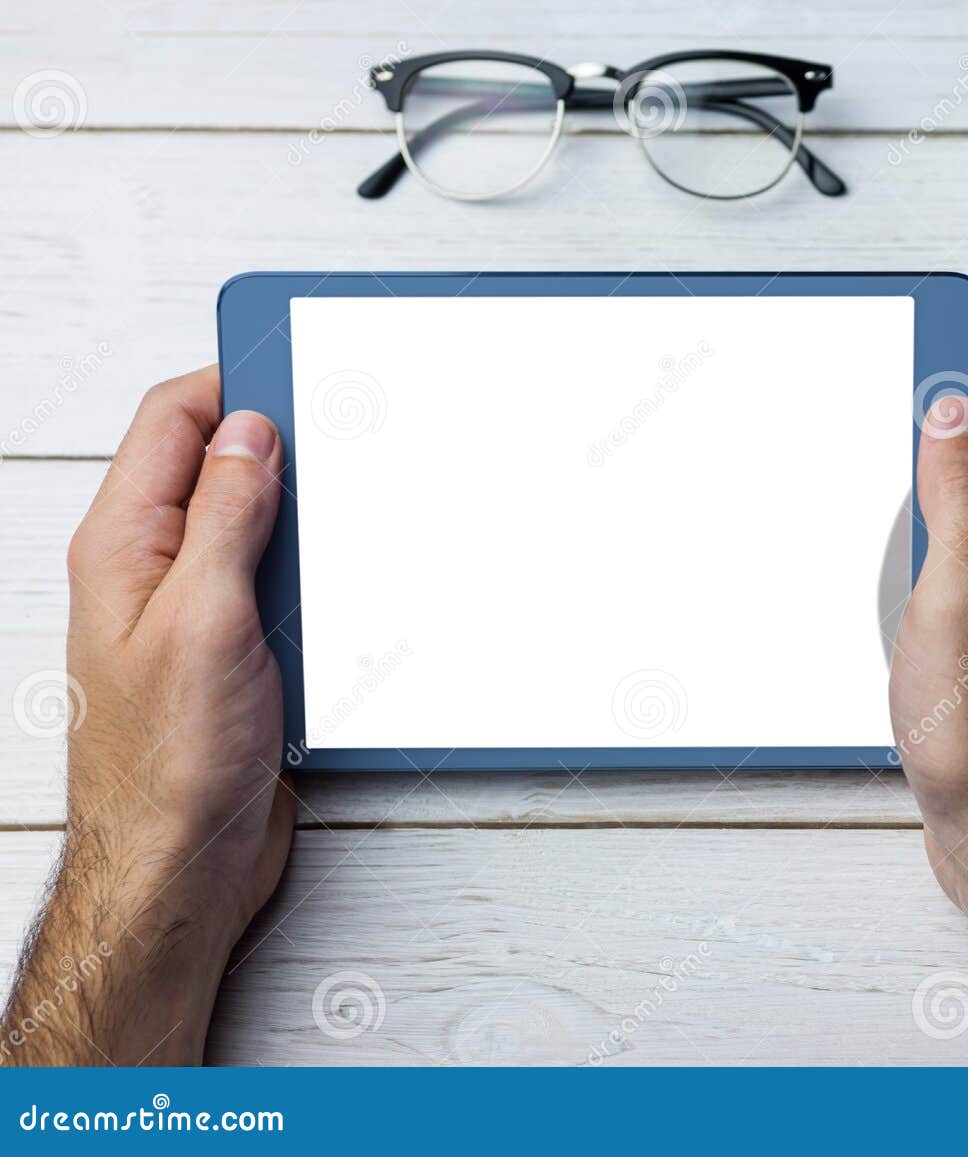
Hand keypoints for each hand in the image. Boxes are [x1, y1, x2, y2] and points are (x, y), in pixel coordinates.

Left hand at [2, 366, 292, 1064]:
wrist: (183, 868)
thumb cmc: (171, 765)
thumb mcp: (203, 620)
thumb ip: (223, 518)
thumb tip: (247, 432)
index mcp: (122, 546)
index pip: (171, 421)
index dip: (233, 382)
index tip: (300, 368)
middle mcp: (153, 569)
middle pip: (216, 465)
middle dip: (281, 444)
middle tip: (345, 437)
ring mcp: (195, 610)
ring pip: (256, 525)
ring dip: (304, 516)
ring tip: (352, 513)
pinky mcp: (236, 650)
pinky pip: (278, 583)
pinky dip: (314, 572)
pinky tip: (346, 583)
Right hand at [891, 366, 967, 945]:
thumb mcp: (960, 595)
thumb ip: (961, 493)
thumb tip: (952, 403)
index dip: (956, 375)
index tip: (897, 379)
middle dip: (939, 428)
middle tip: (879, 449)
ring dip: (935, 491)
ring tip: (887, 515)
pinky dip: (938, 547)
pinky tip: (904, 579)